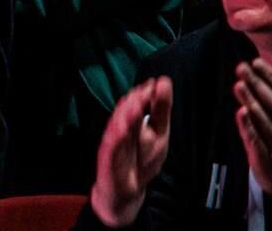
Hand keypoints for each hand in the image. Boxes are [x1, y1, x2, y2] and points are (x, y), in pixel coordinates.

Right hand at [90, 77, 172, 226]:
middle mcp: (121, 130)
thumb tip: (163, 82)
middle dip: (134, 101)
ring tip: (133, 104)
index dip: (144, 93)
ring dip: (124, 115)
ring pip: (117, 126)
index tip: (154, 83)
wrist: (126, 189)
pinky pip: (111, 147)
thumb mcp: (159, 134)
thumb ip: (159, 109)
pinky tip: (120, 128)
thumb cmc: (142, 159)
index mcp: (134, 121)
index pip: (138, 103)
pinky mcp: (108, 158)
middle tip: (144, 91)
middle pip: (126, 112)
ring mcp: (113, 144)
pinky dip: (115, 137)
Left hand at [236, 55, 271, 211]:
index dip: (271, 77)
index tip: (257, 62)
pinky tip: (240, 114)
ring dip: (252, 103)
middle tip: (242, 67)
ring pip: (265, 121)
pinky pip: (258, 142)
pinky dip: (249, 128)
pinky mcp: (265, 157)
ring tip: (239, 85)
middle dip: (258, 85)